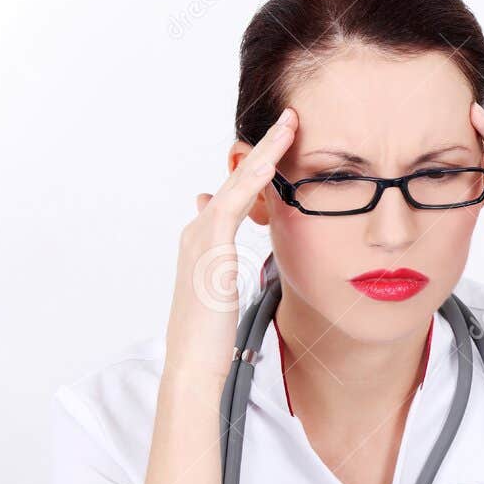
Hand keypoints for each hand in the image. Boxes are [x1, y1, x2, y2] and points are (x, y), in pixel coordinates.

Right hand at [165, 108, 296, 377]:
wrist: (194, 364)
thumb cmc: (211, 338)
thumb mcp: (222, 292)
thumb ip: (225, 263)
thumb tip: (226, 250)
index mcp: (204, 242)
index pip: (235, 193)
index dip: (259, 167)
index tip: (280, 146)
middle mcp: (199, 232)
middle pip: (236, 179)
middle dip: (263, 147)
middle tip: (290, 118)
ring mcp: (201, 237)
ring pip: (236, 182)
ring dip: (263, 151)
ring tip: (289, 124)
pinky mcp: (209, 248)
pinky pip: (233, 202)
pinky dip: (253, 179)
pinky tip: (272, 160)